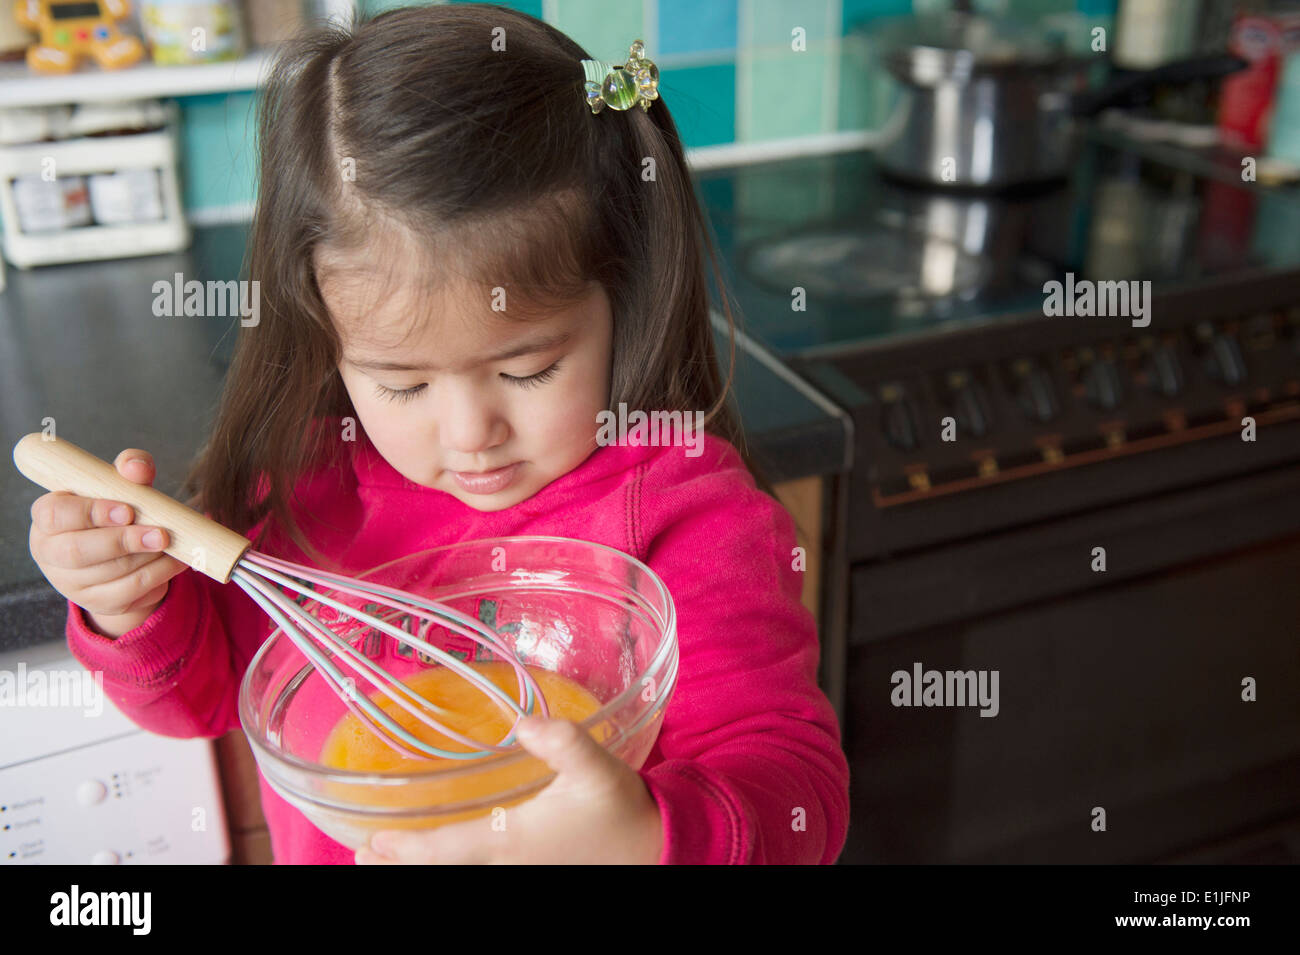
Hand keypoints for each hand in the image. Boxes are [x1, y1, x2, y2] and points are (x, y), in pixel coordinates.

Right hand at [27, 448, 187, 636]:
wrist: (124, 550)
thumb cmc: (118, 507)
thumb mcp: (122, 484)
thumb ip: (130, 468)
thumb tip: (136, 468)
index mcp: (47, 516)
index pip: (55, 515)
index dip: (90, 513)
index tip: (127, 510)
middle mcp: (49, 552)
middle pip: (78, 551)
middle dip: (123, 542)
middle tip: (160, 534)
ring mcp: (70, 582)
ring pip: (110, 573)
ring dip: (148, 557)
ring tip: (173, 542)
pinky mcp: (97, 602)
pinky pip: (130, 591)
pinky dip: (159, 574)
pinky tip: (178, 560)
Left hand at [355, 716, 663, 864]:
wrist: (653, 848)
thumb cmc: (619, 808)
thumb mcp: (597, 769)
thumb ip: (565, 743)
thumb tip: (526, 720)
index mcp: (511, 841)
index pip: (443, 850)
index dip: (404, 848)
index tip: (370, 842)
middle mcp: (506, 866)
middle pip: (440, 872)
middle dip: (398, 866)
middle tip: (361, 856)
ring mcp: (516, 875)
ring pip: (456, 877)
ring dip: (419, 869)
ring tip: (383, 860)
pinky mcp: (529, 873)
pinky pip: (476, 874)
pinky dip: (449, 867)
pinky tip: (443, 857)